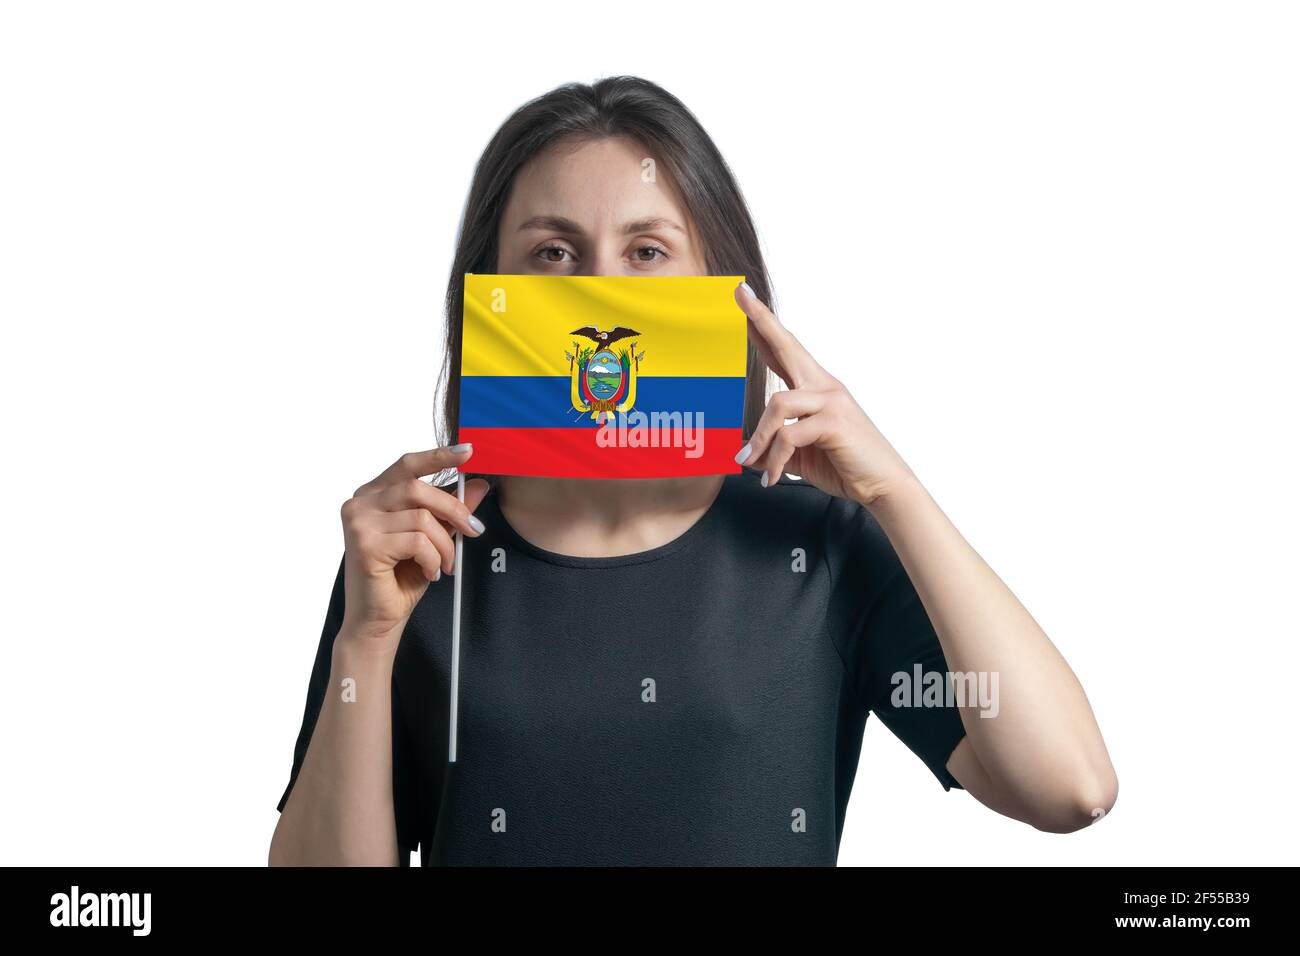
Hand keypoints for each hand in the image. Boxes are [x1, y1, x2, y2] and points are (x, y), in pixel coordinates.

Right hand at [338, 444, 488, 644]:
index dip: (438, 455)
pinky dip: (434, 559)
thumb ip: (450, 510)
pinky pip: (418, 541)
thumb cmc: (401, 578)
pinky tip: (430, 573)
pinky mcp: (366, 545)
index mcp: (373, 495)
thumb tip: (479, 485)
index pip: (407, 465)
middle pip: (419, 488)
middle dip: (454, 510)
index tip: (469, 451)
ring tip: (445, 564)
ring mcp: (359, 523)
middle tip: (473, 532)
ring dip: (445, 545)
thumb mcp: (433, 537)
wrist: (378, 620)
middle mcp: (360, 503)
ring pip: (423, 518)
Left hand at [733, 281, 916, 507]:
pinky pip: (789, 435)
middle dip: (761, 320)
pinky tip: (772, 478)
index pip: (784, 350)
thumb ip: (773, 450)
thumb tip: (744, 455)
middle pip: (787, 346)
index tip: (745, 297)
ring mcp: (832, 401)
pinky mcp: (834, 421)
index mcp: (816, 388)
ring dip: (759, 438)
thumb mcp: (800, 457)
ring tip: (748, 462)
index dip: (764, 325)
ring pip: (777, 404)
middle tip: (739, 292)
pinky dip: (774, 459)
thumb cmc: (846, 465)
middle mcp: (825, 387)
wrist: (884, 486)